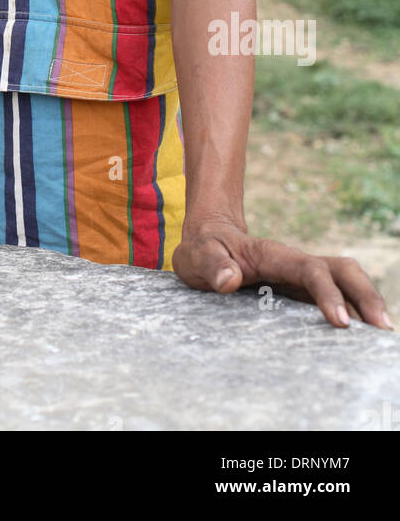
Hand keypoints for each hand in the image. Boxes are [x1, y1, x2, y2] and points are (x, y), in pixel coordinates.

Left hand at [173, 216, 392, 329]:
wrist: (208, 239)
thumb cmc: (203, 249)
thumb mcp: (197, 255)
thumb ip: (211, 265)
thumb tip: (229, 280)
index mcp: (273, 254)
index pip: (309, 269)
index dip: (328, 293)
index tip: (341, 323)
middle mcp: (295, 263)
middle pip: (342, 269)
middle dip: (365, 295)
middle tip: (382, 329)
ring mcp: (301, 277)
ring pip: (345, 281)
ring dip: (366, 303)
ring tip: (380, 336)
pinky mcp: (301, 290)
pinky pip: (335, 297)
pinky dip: (353, 311)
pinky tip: (360, 338)